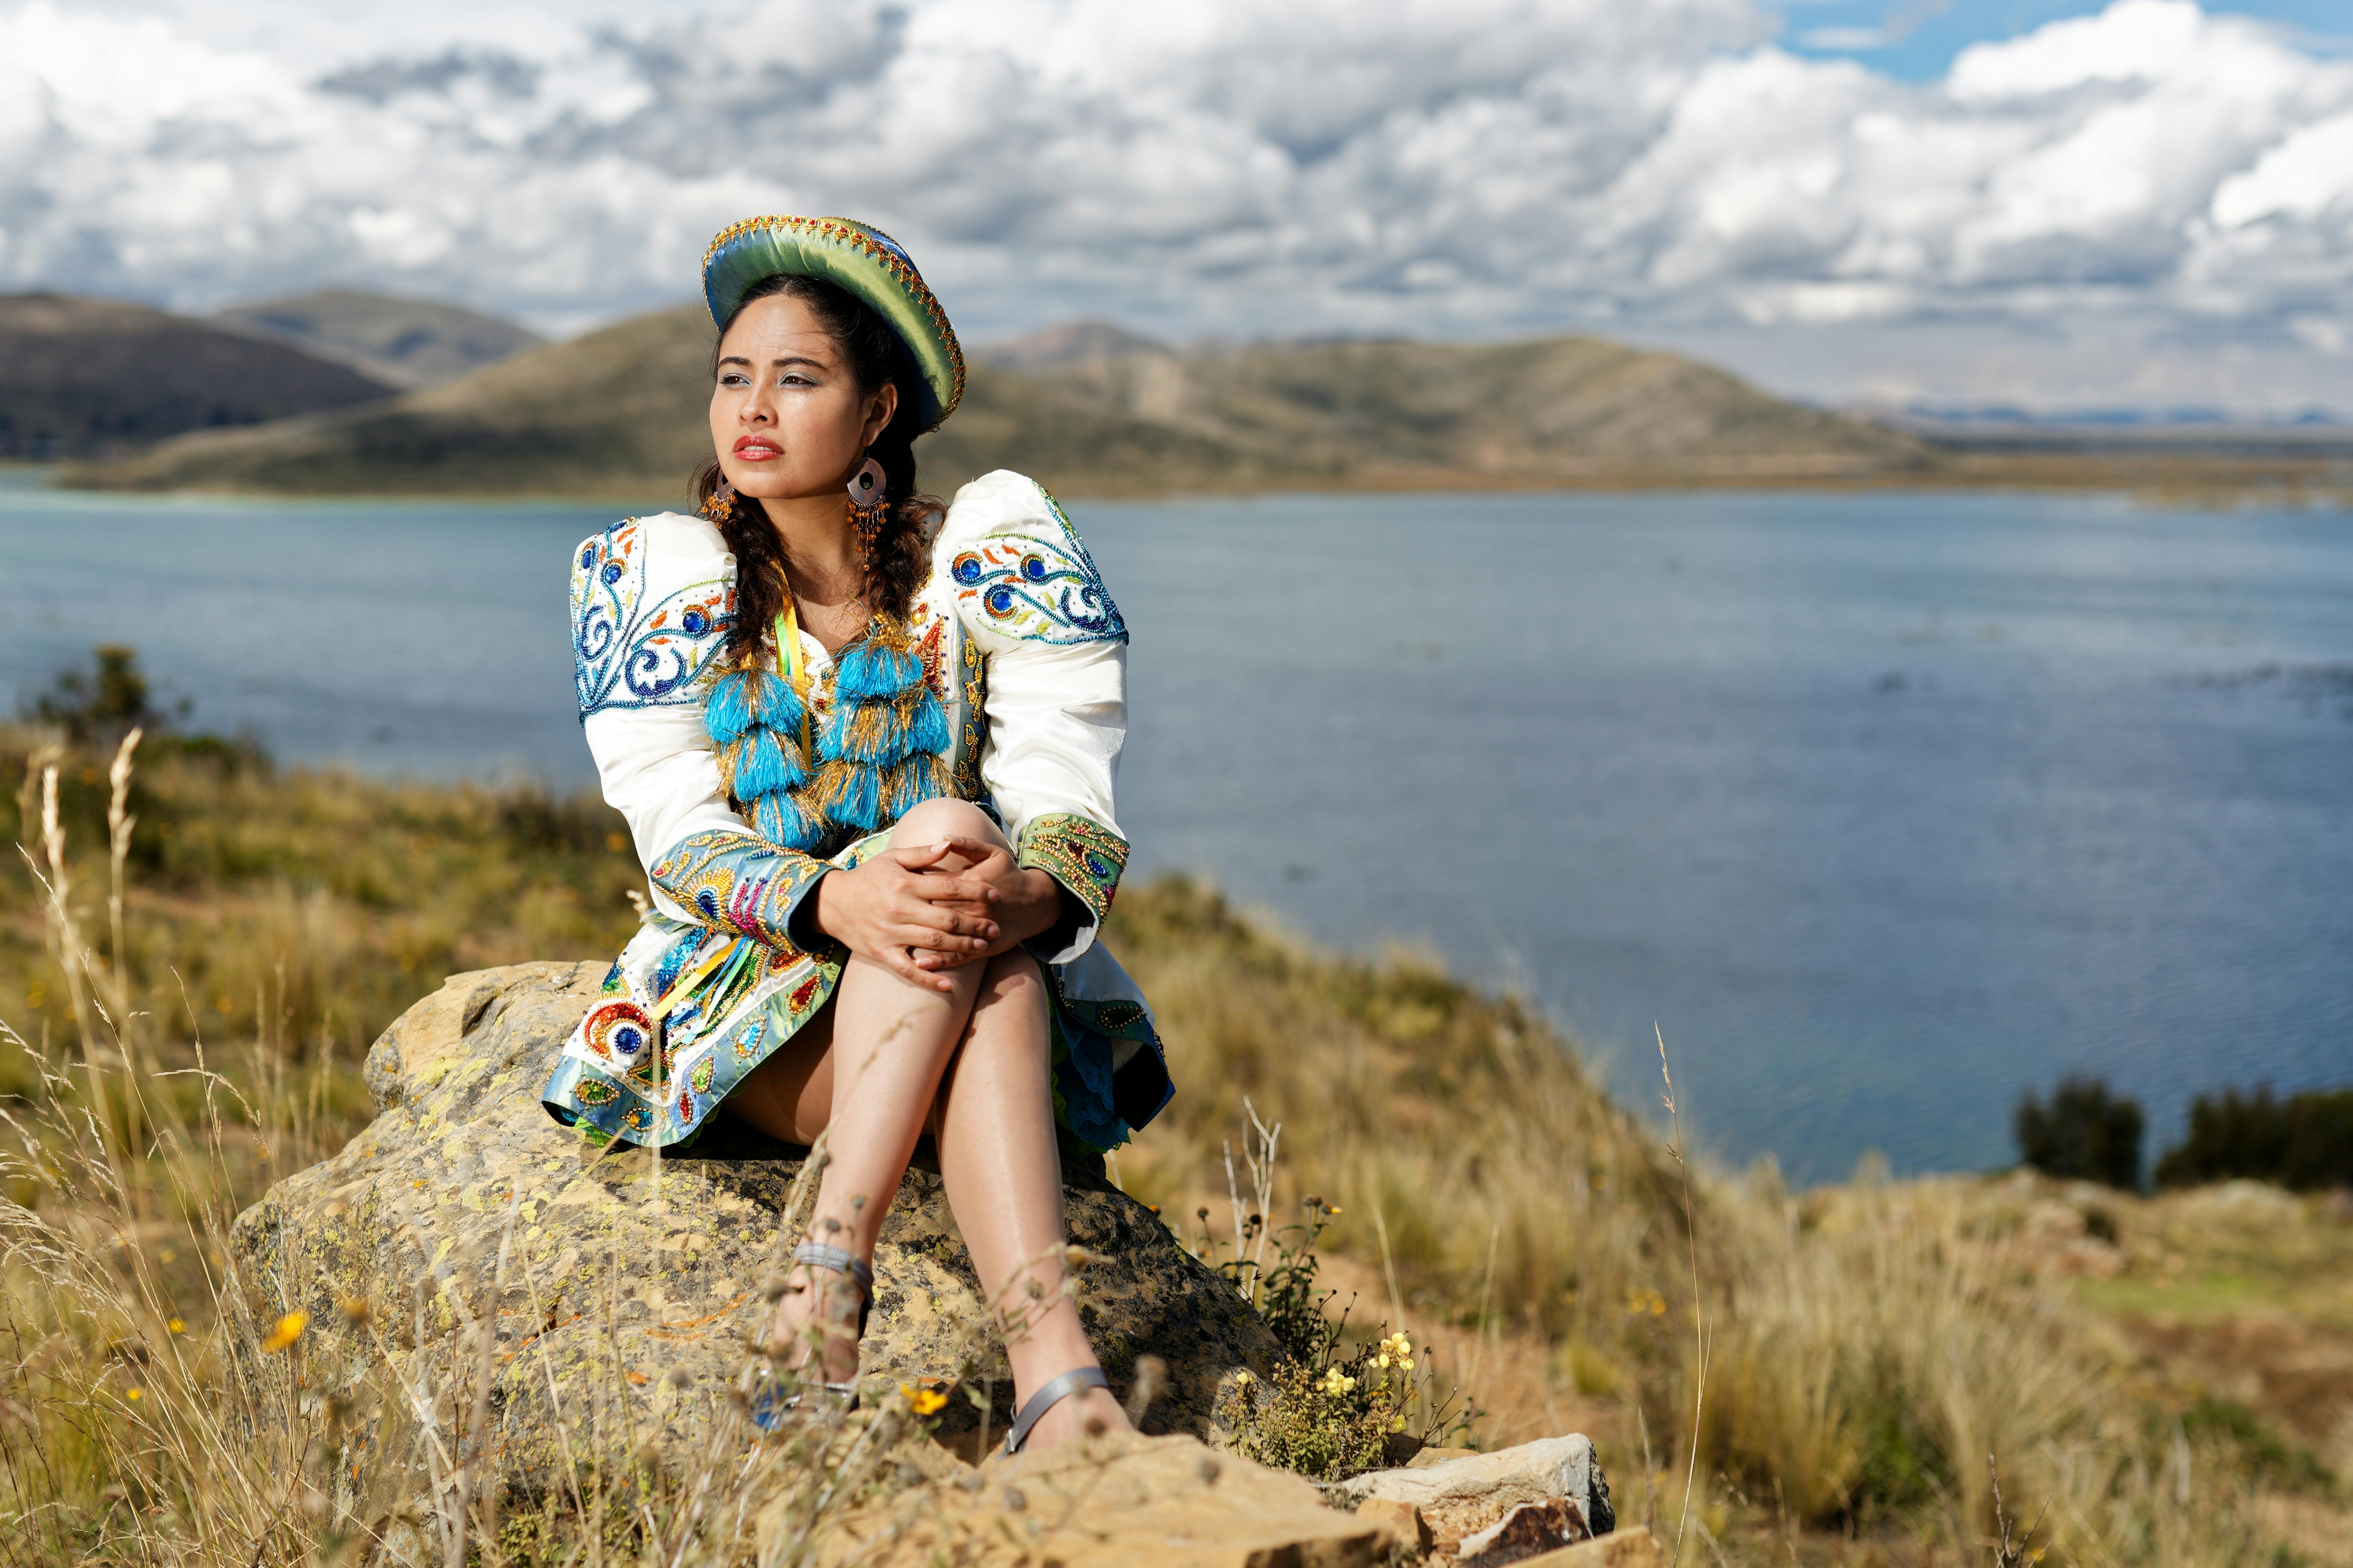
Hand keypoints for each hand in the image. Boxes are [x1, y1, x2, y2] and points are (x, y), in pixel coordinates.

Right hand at [812, 841, 1001, 991]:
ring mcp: (891, 933)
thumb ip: (922, 853)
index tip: (996, 895)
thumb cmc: (867, 877)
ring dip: (961, 947)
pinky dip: (928, 979)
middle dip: (975, 924)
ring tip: (983, 947)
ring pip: (934, 943)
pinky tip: (948, 985)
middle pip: (947, 919)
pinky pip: (908, 969)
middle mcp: (901, 909)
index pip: (949, 888)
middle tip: (996, 928)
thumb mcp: (892, 858)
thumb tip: (949, 843)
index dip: (976, 891)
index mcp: (906, 884)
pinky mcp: (882, 953)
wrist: (831, 902)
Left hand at [908, 836, 1070, 970]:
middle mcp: (974, 907)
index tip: (893, 888)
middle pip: (939, 911)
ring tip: (898, 941)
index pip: (939, 886)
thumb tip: (943, 837)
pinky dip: (941, 961)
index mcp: (972, 882)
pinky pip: (960, 957)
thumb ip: (968, 845)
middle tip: (886, 916)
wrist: (1036, 903)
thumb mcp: (993, 853)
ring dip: (922, 941)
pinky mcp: (984, 948)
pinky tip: (922, 963)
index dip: (916, 887)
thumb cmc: (1009, 874)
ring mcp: (979, 930)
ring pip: (948, 937)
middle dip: (913, 914)